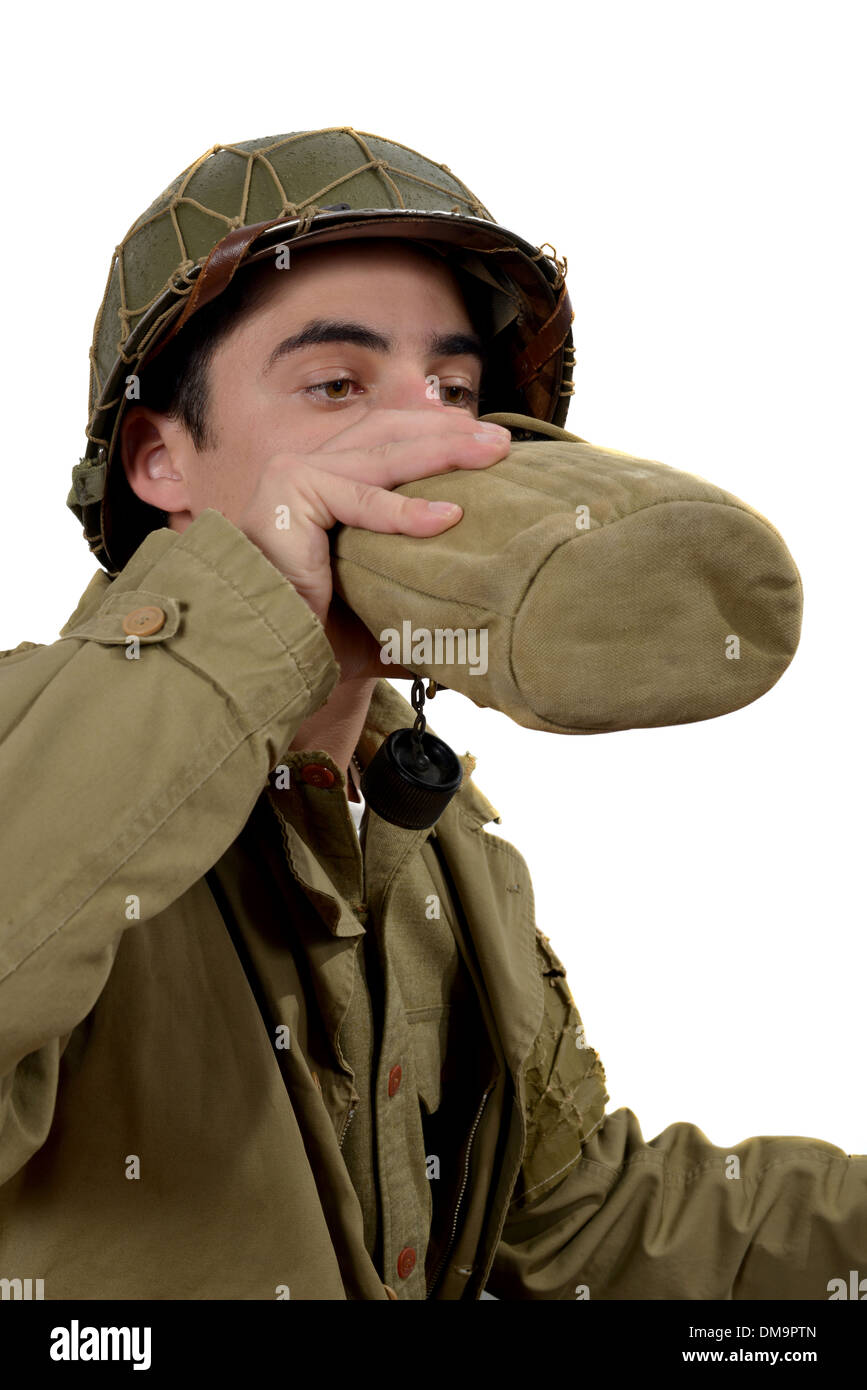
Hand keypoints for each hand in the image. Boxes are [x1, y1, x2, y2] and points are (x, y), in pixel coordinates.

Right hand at [235, 408, 510, 679]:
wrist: (266, 657)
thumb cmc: (316, 633)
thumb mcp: (378, 602)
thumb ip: (416, 594)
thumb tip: (477, 620)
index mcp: (326, 480)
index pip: (388, 437)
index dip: (438, 432)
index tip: (487, 442)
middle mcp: (307, 468)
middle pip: (388, 433)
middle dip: (450, 434)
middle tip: (503, 443)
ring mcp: (295, 476)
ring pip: (381, 455)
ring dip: (442, 451)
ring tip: (492, 456)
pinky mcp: (289, 496)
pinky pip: (360, 501)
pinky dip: (406, 510)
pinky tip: (450, 516)